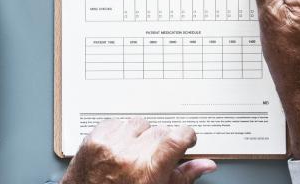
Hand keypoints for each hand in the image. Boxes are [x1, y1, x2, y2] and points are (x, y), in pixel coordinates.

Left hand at [61, 119, 216, 183]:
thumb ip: (183, 177)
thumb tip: (206, 165)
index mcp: (148, 170)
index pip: (177, 137)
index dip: (186, 136)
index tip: (186, 140)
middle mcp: (128, 155)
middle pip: (160, 130)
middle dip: (161, 142)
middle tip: (155, 158)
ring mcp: (109, 145)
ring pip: (139, 123)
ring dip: (140, 135)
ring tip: (134, 155)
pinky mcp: (93, 140)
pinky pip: (116, 123)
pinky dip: (119, 133)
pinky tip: (119, 149)